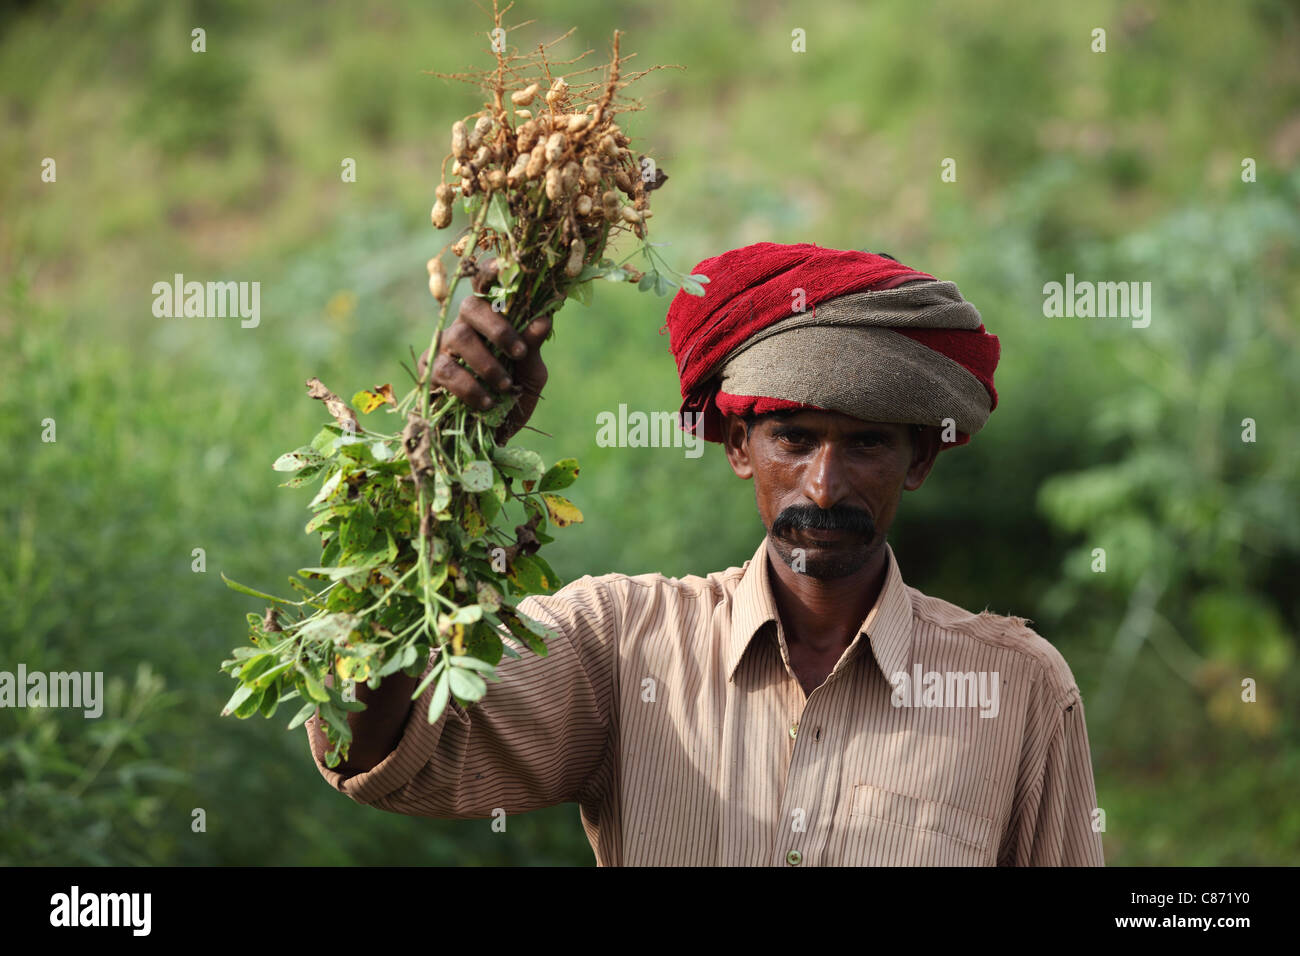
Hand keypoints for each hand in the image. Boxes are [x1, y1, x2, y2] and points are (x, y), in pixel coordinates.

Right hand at [417, 258, 551, 443]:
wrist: (490, 439)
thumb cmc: (511, 401)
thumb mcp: (531, 376)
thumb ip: (533, 349)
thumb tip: (544, 320)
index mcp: (490, 321)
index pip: (486, 286)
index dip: (492, 270)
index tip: (505, 265)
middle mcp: (464, 327)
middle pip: (470, 306)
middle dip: (497, 328)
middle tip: (518, 355)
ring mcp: (443, 348)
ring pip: (459, 337)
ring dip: (487, 363)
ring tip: (504, 387)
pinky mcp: (429, 373)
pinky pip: (445, 370)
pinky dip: (470, 387)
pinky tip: (486, 403)